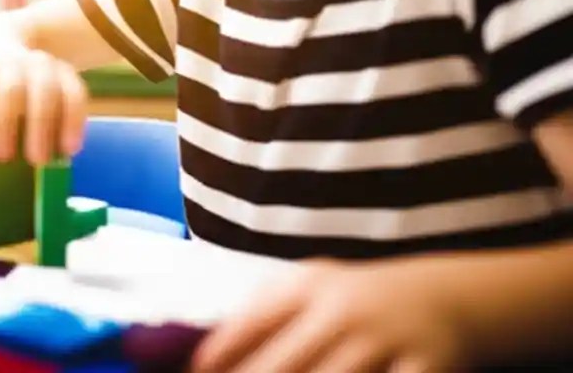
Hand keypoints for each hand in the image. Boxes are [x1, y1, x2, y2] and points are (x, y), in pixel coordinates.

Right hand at [0, 43, 88, 165]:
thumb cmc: (20, 82)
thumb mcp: (40, 95)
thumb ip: (48, 122)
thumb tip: (54, 158)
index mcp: (59, 72)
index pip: (73, 94)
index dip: (73, 122)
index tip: (69, 150)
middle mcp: (37, 63)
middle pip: (45, 91)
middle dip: (41, 126)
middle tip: (36, 160)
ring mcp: (8, 61)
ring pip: (12, 90)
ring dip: (8, 125)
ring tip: (3, 155)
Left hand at [191, 259, 468, 372]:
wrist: (452, 300)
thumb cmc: (358, 301)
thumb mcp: (311, 288)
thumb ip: (260, 315)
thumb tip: (201, 358)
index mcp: (308, 288)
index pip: (249, 326)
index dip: (216, 360)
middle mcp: (344, 312)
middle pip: (283, 367)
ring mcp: (386, 342)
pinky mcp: (427, 369)